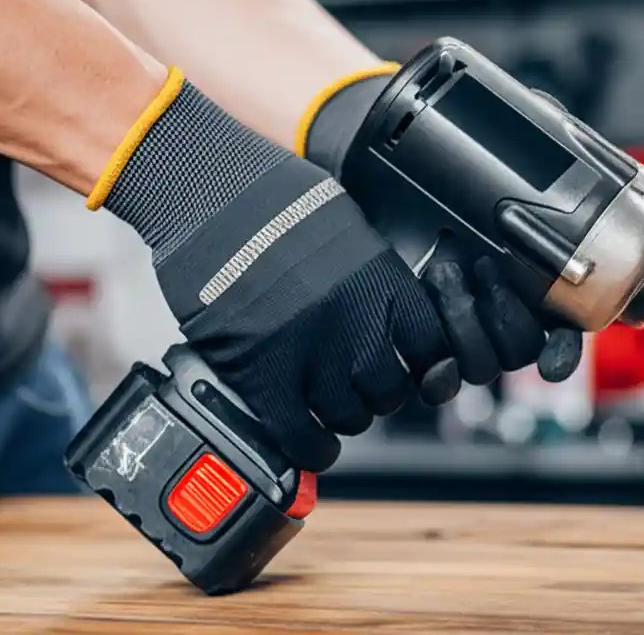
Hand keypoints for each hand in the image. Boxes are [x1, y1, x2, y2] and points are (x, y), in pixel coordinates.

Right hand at [93, 70, 458, 471]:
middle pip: (390, 392)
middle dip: (376, 394)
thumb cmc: (273, 202)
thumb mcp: (349, 231)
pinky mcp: (264, 374)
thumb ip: (373, 280)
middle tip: (356, 385)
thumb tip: (387, 320)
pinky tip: (311, 444)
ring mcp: (311, 353)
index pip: (432, 351)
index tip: (411, 370)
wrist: (211, 196)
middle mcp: (357, 323)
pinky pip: (300, 435)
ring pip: (348, 417)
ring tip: (326, 405)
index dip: (423, 367)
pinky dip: (310, 448)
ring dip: (342, 417)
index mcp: (384, 283)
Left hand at [301, 67, 584, 385]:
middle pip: (523, 349)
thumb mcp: (498, 148)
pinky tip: (419, 299)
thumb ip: (541, 148)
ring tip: (443, 269)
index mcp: (534, 280)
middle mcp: (500, 311)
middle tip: (485, 266)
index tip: (553, 360)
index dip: (564, 351)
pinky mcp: (416, 333)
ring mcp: (458, 326)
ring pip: (479, 363)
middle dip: (507, 317)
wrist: (374, 170)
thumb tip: (572, 143)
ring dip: (463, 323)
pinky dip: (428, 347)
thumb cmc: (441, 163)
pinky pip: (432, 370)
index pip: (565, 334)